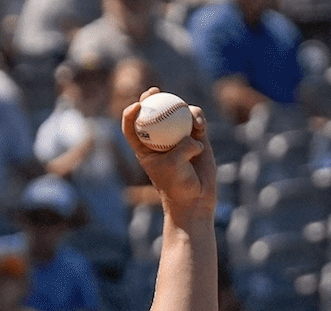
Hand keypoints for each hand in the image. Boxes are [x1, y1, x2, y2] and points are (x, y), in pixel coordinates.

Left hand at [121, 88, 214, 218]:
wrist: (195, 198)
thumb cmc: (177, 185)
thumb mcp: (173, 166)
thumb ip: (181, 148)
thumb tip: (192, 136)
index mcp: (144, 148)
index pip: (131, 127)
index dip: (130, 114)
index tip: (137, 106)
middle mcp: (160, 139)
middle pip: (153, 113)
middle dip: (151, 97)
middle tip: (155, 91)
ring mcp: (178, 136)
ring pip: (177, 113)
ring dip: (182, 109)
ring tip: (188, 116)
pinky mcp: (196, 136)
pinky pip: (196, 120)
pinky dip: (198, 119)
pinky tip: (200, 125)